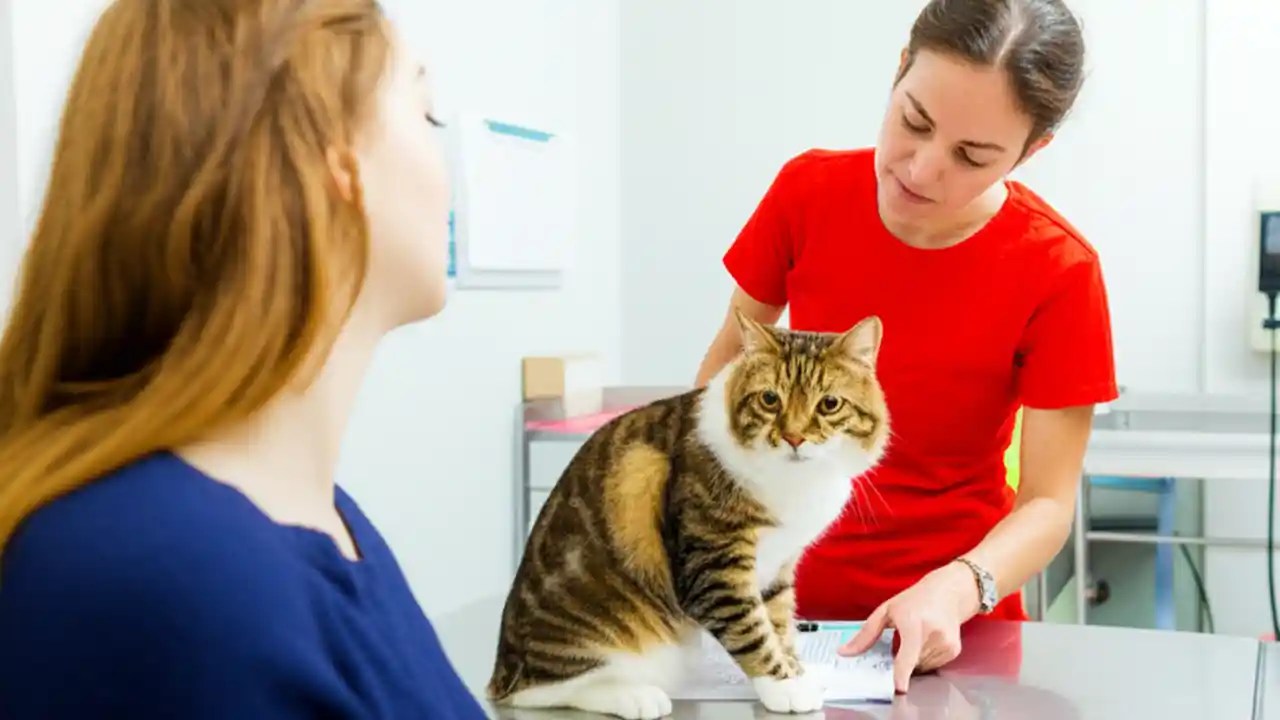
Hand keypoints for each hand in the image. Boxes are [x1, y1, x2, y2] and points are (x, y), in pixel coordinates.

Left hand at [836, 561, 980, 693]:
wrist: (948, 593)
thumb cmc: (914, 600)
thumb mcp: (886, 611)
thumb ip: (865, 634)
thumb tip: (844, 652)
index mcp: (914, 622)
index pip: (907, 654)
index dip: (902, 673)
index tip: (900, 688)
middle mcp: (933, 633)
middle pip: (911, 664)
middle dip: (902, 658)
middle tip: (903, 639)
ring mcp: (946, 643)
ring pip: (922, 667)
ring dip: (915, 658)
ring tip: (918, 636)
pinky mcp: (954, 650)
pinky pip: (934, 665)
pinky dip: (926, 658)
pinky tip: (928, 640)